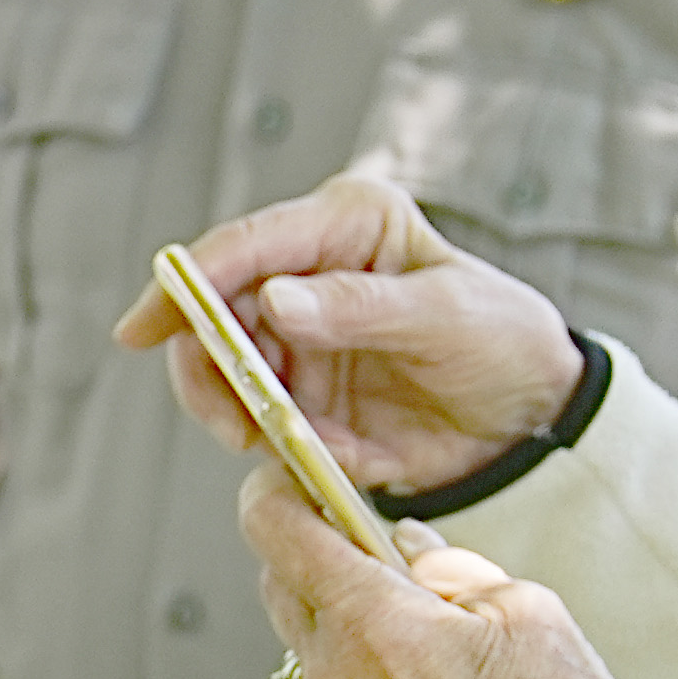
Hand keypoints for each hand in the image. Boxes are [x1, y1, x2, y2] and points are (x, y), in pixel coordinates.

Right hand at [122, 171, 583, 489]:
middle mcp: (310, 273)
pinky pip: (263, 421)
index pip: (249, 244)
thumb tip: (273, 301)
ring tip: (281, 442)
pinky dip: (284, 446)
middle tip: (233, 421)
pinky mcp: (303, 393)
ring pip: (224, 371)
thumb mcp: (447, 315)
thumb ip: (360, 307)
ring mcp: (301, 335)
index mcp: (348, 223)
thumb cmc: (503, 341)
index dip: (188, 282)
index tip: (145, 326)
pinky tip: (333, 455)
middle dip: (209, 367)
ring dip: (240, 412)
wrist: (532, 420)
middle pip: (214, 310)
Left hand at [245, 474, 673, 678]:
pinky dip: (353, 671)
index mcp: (376, 627)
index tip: (290, 475)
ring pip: (305, 646)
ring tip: (411, 617)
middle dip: (313, 550)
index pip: (278, 533)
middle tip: (367, 537)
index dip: (275, 492)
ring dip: (337, 615)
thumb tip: (406, 549)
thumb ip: (451, 568)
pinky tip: (419, 678)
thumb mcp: (528, 612)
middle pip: (282, 585)